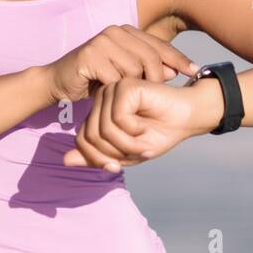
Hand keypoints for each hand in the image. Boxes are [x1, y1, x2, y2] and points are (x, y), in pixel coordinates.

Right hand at [40, 24, 198, 103]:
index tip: (195, 71)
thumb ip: (148, 69)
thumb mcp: (125, 73)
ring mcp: (101, 42)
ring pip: (134, 69)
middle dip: (157, 78)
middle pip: (150, 57)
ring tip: (128, 96)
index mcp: (126, 31)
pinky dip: (116, 91)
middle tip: (157, 95)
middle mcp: (114, 31)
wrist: (58, 82)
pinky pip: (115, 79)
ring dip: (133, 88)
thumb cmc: (94, 79)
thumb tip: (175, 72)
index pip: (158, 44)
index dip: (178, 58)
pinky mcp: (89, 56)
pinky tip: (112, 97)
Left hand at [63, 76, 224, 171]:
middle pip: (89, 135)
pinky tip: (145, 127)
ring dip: (126, 145)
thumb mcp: (125, 152)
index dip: (97, 158)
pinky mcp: (125, 87)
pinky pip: (117, 118)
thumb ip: (97, 156)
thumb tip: (64, 160)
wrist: (187, 118)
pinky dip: (133, 131)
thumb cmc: (160, 134)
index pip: (82, 139)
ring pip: (103, 129)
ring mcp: (112, 90)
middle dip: (113, 153)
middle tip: (135, 154)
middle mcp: (103, 99)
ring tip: (143, 144)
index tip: (116, 166)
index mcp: (100, 112)